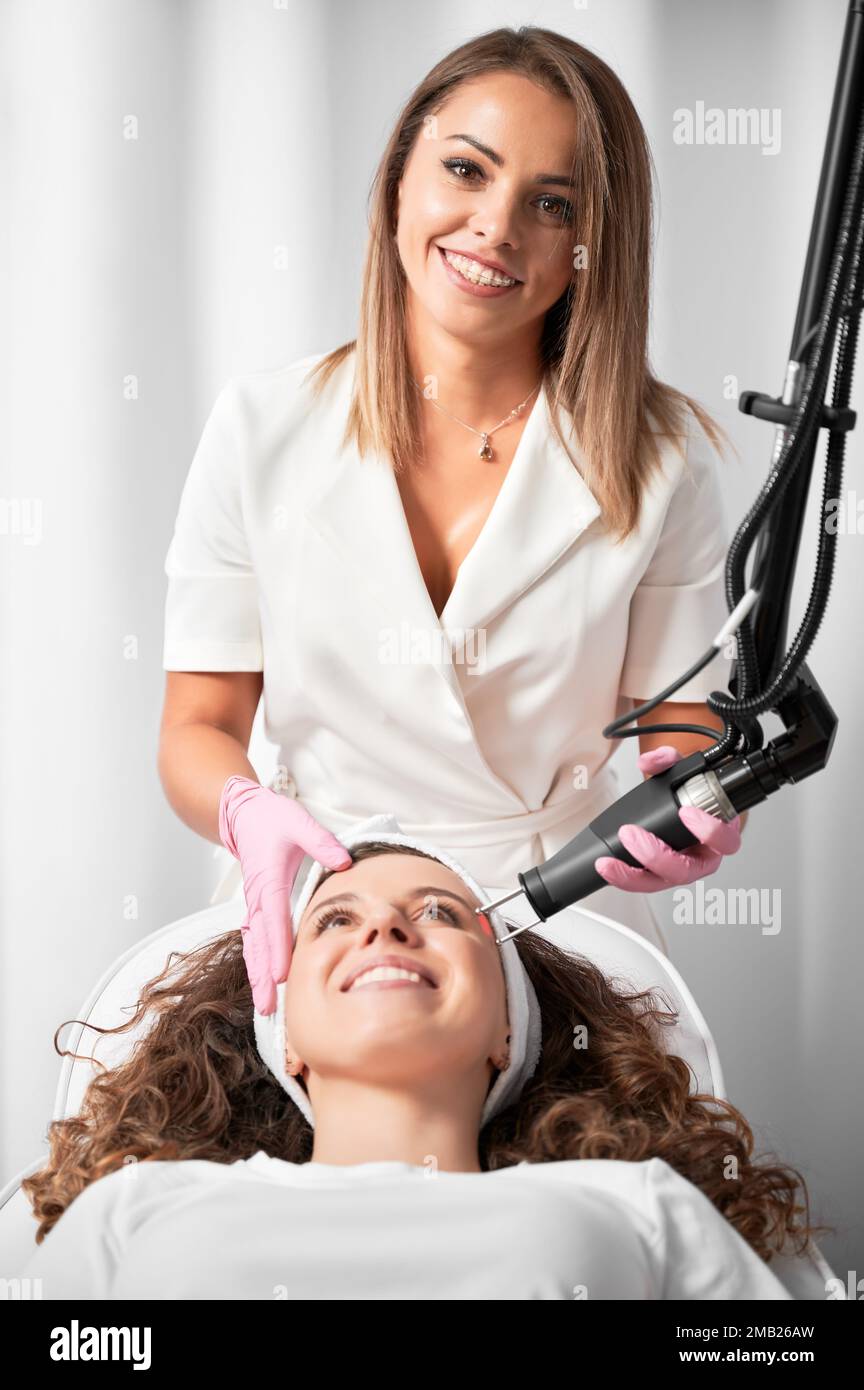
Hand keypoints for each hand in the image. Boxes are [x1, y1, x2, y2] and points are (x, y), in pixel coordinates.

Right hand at [218, 776, 352, 1014]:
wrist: (245, 814)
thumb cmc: (274, 819)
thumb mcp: (300, 823)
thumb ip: (322, 843)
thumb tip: (343, 863)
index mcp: (269, 881)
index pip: (274, 921)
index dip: (277, 949)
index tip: (282, 975)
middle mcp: (258, 898)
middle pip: (259, 944)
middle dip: (263, 977)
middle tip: (268, 1008)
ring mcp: (254, 904)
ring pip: (254, 947)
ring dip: (258, 977)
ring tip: (264, 1008)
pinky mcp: (256, 906)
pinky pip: (255, 940)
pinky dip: (257, 964)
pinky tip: (263, 983)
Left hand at [594, 745, 741, 892]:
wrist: (687, 810)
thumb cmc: (692, 798)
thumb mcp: (684, 774)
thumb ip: (669, 760)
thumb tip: (650, 760)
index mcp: (720, 835)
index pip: (725, 841)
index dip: (708, 830)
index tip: (687, 812)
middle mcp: (703, 859)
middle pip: (686, 871)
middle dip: (657, 856)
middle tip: (633, 836)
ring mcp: (680, 870)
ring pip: (661, 882)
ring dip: (634, 875)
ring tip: (609, 863)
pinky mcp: (659, 876)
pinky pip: (644, 882)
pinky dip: (624, 877)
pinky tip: (607, 867)